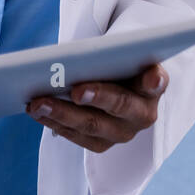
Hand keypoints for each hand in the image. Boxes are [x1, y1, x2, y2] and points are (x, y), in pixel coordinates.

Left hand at [25, 64, 168, 151]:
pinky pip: (77, 137)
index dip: (153, 80)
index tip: (151, 77)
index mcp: (153, 84)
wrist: (113, 82)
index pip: (157, 81)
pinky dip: (55, 123)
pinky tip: (36, 111)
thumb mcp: (119, 52)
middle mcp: (143, 113)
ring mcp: (122, 132)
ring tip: (38, 103)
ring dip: (63, 114)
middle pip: (120, 106)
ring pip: (93, 127)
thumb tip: (86, 56)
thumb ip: (114, 51)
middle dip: (97, 97)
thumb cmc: (114, 62)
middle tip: (75, 90)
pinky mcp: (102, 143)